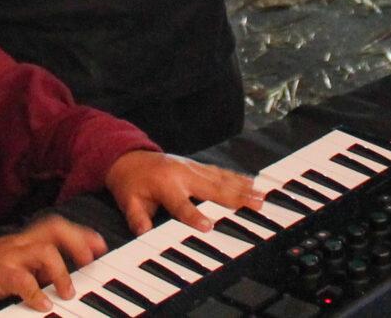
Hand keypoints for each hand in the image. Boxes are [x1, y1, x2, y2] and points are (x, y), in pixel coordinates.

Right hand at [0, 214, 104, 314]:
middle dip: (78, 241)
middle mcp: (16, 244)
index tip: (100, 245)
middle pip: (54, 228)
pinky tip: (43, 307)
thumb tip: (61, 281)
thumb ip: (34, 272)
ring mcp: (5, 257)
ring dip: (61, 271)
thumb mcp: (12, 272)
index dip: (80, 234)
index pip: (56, 228)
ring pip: (43, 250)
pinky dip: (36, 294)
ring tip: (68, 293)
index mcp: (21, 243)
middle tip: (92, 258)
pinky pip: (21, 280)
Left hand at [103, 150, 262, 235]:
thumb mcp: (128, 202)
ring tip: (262, 196)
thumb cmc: (130, 183)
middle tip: (256, 207)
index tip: (209, 227)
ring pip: (222, 179)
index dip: (194, 216)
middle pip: (212, 189)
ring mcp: (193, 168)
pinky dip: (238, 178)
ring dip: (244, 187)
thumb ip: (137, 218)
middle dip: (235, 198)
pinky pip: (221, 172)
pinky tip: (252, 183)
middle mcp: (183, 174)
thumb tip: (143, 233)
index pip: (182, 205)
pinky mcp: (198, 166)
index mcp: (165, 185)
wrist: (130, 157)